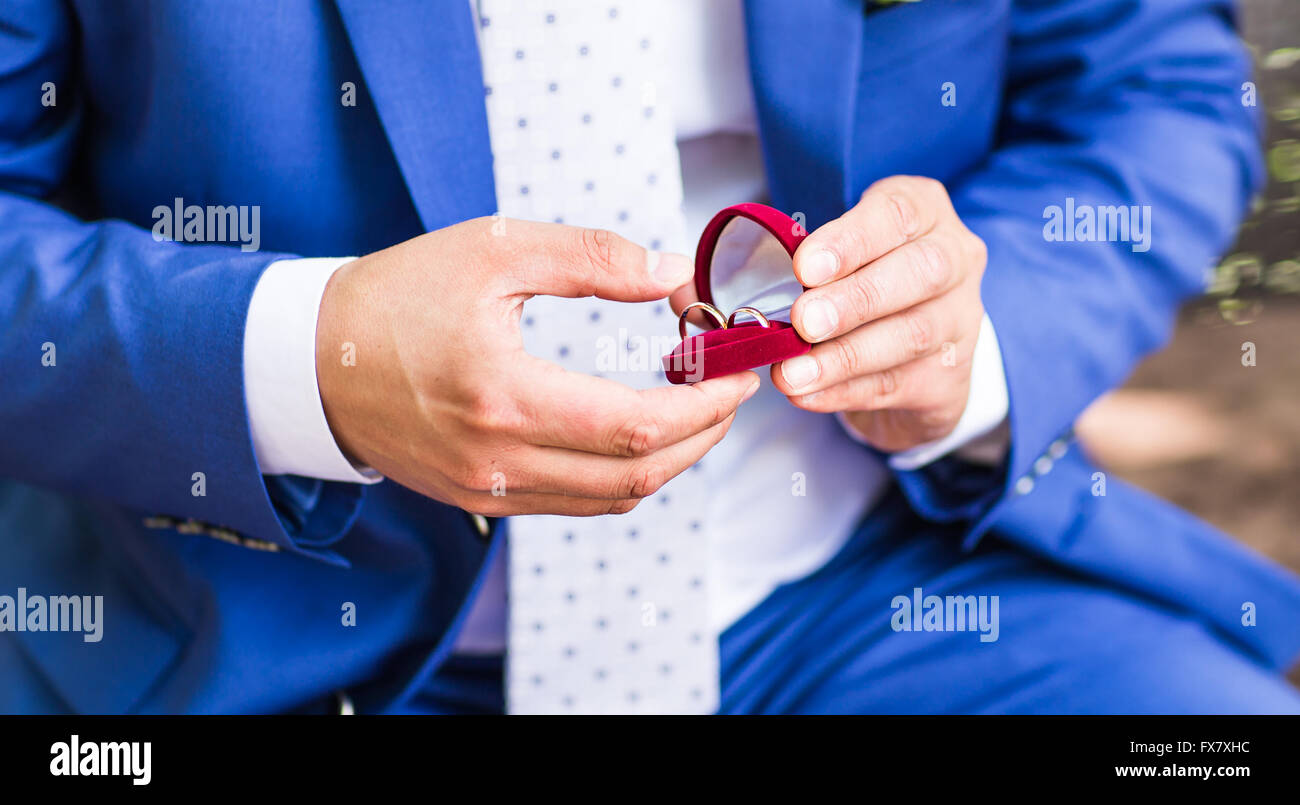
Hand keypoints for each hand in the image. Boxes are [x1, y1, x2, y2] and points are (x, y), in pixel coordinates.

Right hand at [315, 218, 759, 516]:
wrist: (310, 361)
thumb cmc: (395, 297)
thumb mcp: (491, 250)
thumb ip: (589, 258)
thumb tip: (671, 271)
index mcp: (504, 397)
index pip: (636, 427)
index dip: (704, 406)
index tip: (739, 373)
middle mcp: (500, 460)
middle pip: (637, 475)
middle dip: (703, 435)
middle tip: (732, 388)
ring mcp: (491, 490)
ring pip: (613, 497)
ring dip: (670, 458)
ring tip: (695, 406)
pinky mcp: (483, 499)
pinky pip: (578, 502)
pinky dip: (624, 473)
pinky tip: (638, 431)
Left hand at [773, 176, 986, 451]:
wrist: (911, 350)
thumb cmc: (864, 279)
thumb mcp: (845, 252)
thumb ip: (817, 265)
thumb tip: (766, 299)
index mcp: (926, 212)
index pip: (898, 213)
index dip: (851, 240)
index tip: (805, 266)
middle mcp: (956, 260)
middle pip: (919, 272)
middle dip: (855, 298)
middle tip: (803, 321)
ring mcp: (960, 320)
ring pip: (910, 335)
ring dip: (843, 357)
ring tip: (791, 373)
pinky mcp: (949, 376)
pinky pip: (897, 384)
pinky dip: (844, 391)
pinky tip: (807, 394)